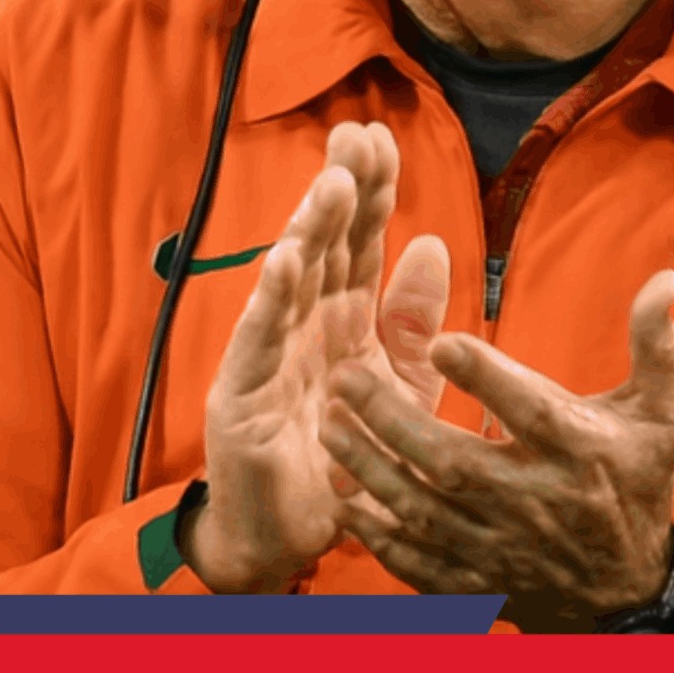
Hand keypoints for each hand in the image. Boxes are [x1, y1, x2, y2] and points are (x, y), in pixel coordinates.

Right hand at [183, 121, 449, 591]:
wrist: (292, 537)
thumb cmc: (343, 456)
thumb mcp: (399, 385)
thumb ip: (414, 320)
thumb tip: (433, 243)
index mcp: (342, 317)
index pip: (359, 242)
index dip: (371, 192)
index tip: (385, 137)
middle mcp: (303, 325)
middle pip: (324, 246)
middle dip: (340, 190)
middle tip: (356, 135)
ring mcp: (268, 354)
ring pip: (291, 281)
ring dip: (309, 230)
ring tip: (332, 184)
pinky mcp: (240, 394)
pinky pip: (258, 340)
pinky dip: (270, 299)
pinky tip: (284, 259)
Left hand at [320, 269, 673, 630]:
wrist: (626, 593)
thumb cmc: (639, 484)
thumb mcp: (664, 414)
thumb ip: (656, 345)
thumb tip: (663, 279)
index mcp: (581, 452)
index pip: (531, 409)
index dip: (486, 376)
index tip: (439, 340)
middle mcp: (537, 501)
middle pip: (454, 461)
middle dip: (394, 419)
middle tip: (345, 377)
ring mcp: (501, 548)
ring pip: (423, 509)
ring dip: (370, 467)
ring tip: (329, 423)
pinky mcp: (476, 582)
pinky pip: (415, 561)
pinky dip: (377, 533)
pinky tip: (343, 496)